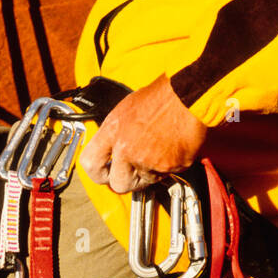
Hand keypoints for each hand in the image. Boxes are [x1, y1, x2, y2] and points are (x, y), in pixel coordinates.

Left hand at [79, 75, 207, 193]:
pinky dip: (168, 166)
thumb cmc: (159, 97)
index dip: (98, 173)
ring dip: (150, 172)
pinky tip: (170, 148)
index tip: (105, 172)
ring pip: (144, 182)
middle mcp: (126, 149)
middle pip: (118, 184)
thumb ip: (114, 135)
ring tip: (158, 149)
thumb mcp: (124, 110)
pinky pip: (165, 175)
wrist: (187, 93)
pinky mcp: (169, 166)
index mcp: (112, 131)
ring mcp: (148, 160)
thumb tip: (110, 152)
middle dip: (126, 181)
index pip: (90, 164)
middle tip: (134, 171)